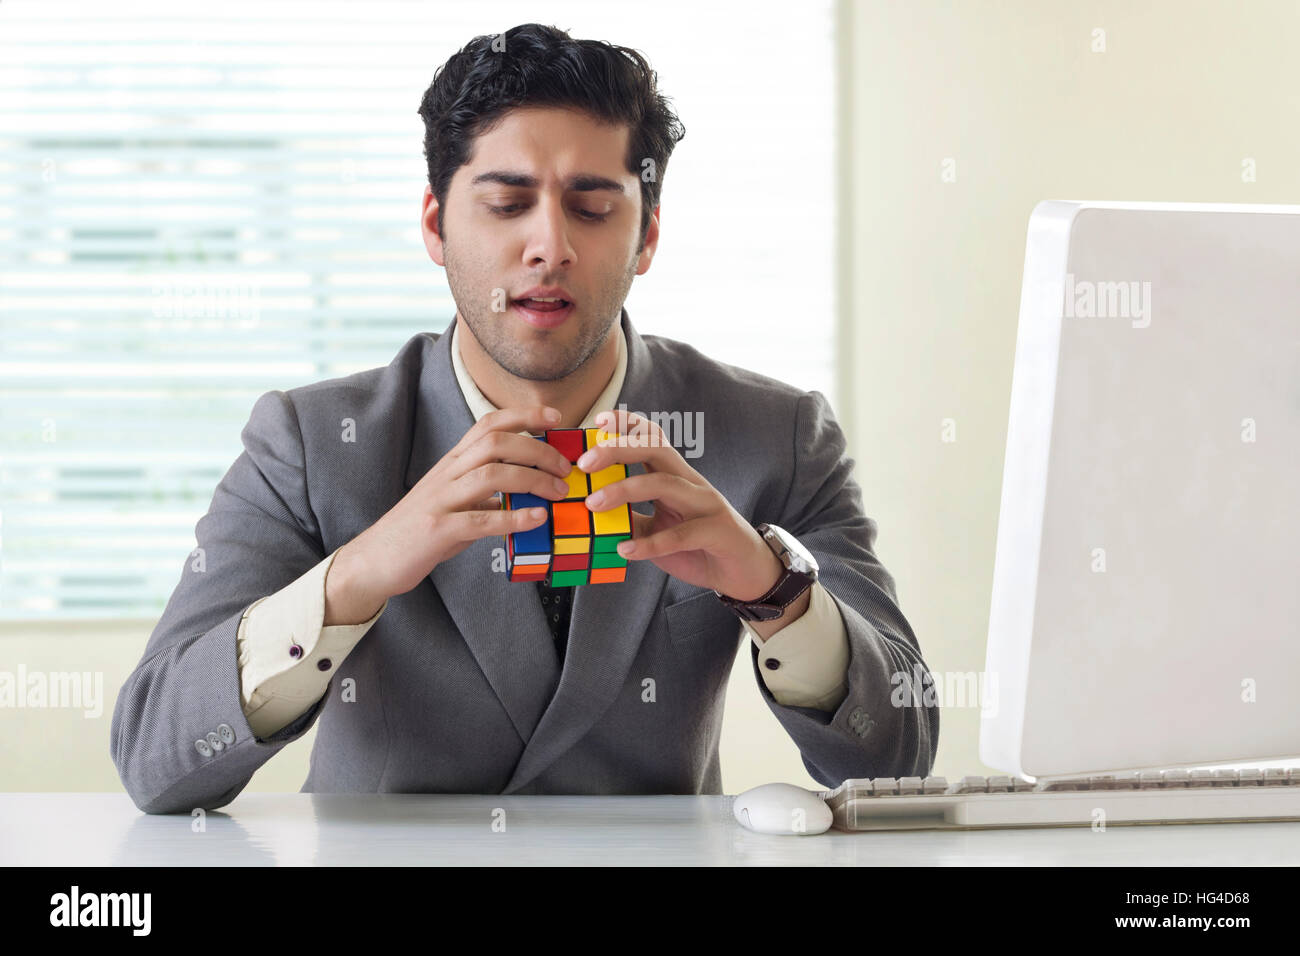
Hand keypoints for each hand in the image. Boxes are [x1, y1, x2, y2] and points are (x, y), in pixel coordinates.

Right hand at [324, 406, 573, 624]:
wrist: (373, 560)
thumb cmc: (421, 530)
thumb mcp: (455, 501)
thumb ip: (486, 491)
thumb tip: (527, 490)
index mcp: (453, 463)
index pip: (489, 424)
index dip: (524, 416)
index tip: (556, 418)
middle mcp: (447, 474)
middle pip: (496, 443)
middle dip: (538, 450)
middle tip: (565, 468)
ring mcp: (440, 501)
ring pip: (491, 475)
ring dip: (532, 480)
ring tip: (557, 492)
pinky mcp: (437, 530)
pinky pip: (479, 519)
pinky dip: (512, 517)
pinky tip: (536, 519)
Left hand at [577, 409, 783, 600]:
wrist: (744, 572)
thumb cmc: (698, 546)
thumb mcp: (656, 530)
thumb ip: (629, 518)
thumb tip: (590, 512)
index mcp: (675, 477)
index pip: (652, 439)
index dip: (627, 425)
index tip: (597, 421)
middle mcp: (691, 483)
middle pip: (656, 450)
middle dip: (619, 450)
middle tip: (584, 463)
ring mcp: (707, 505)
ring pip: (666, 484)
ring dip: (626, 490)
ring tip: (593, 504)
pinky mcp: (717, 532)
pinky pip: (682, 534)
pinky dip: (651, 543)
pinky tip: (626, 550)